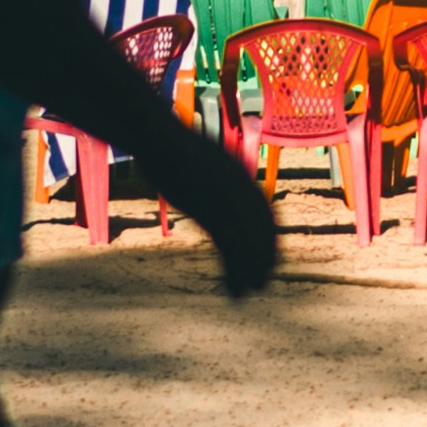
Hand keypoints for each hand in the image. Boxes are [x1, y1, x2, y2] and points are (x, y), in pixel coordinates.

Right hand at [161, 132, 287, 298]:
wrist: (156, 136)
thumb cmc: (170, 144)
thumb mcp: (200, 157)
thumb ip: (213, 172)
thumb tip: (214, 181)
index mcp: (240, 175)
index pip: (266, 212)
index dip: (269, 238)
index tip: (269, 258)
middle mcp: (239, 188)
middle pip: (262, 229)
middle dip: (266, 257)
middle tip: (264, 281)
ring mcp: (224, 199)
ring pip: (249, 242)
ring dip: (253, 270)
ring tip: (251, 290)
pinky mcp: (205, 210)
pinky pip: (229, 247)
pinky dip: (235, 271)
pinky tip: (234, 288)